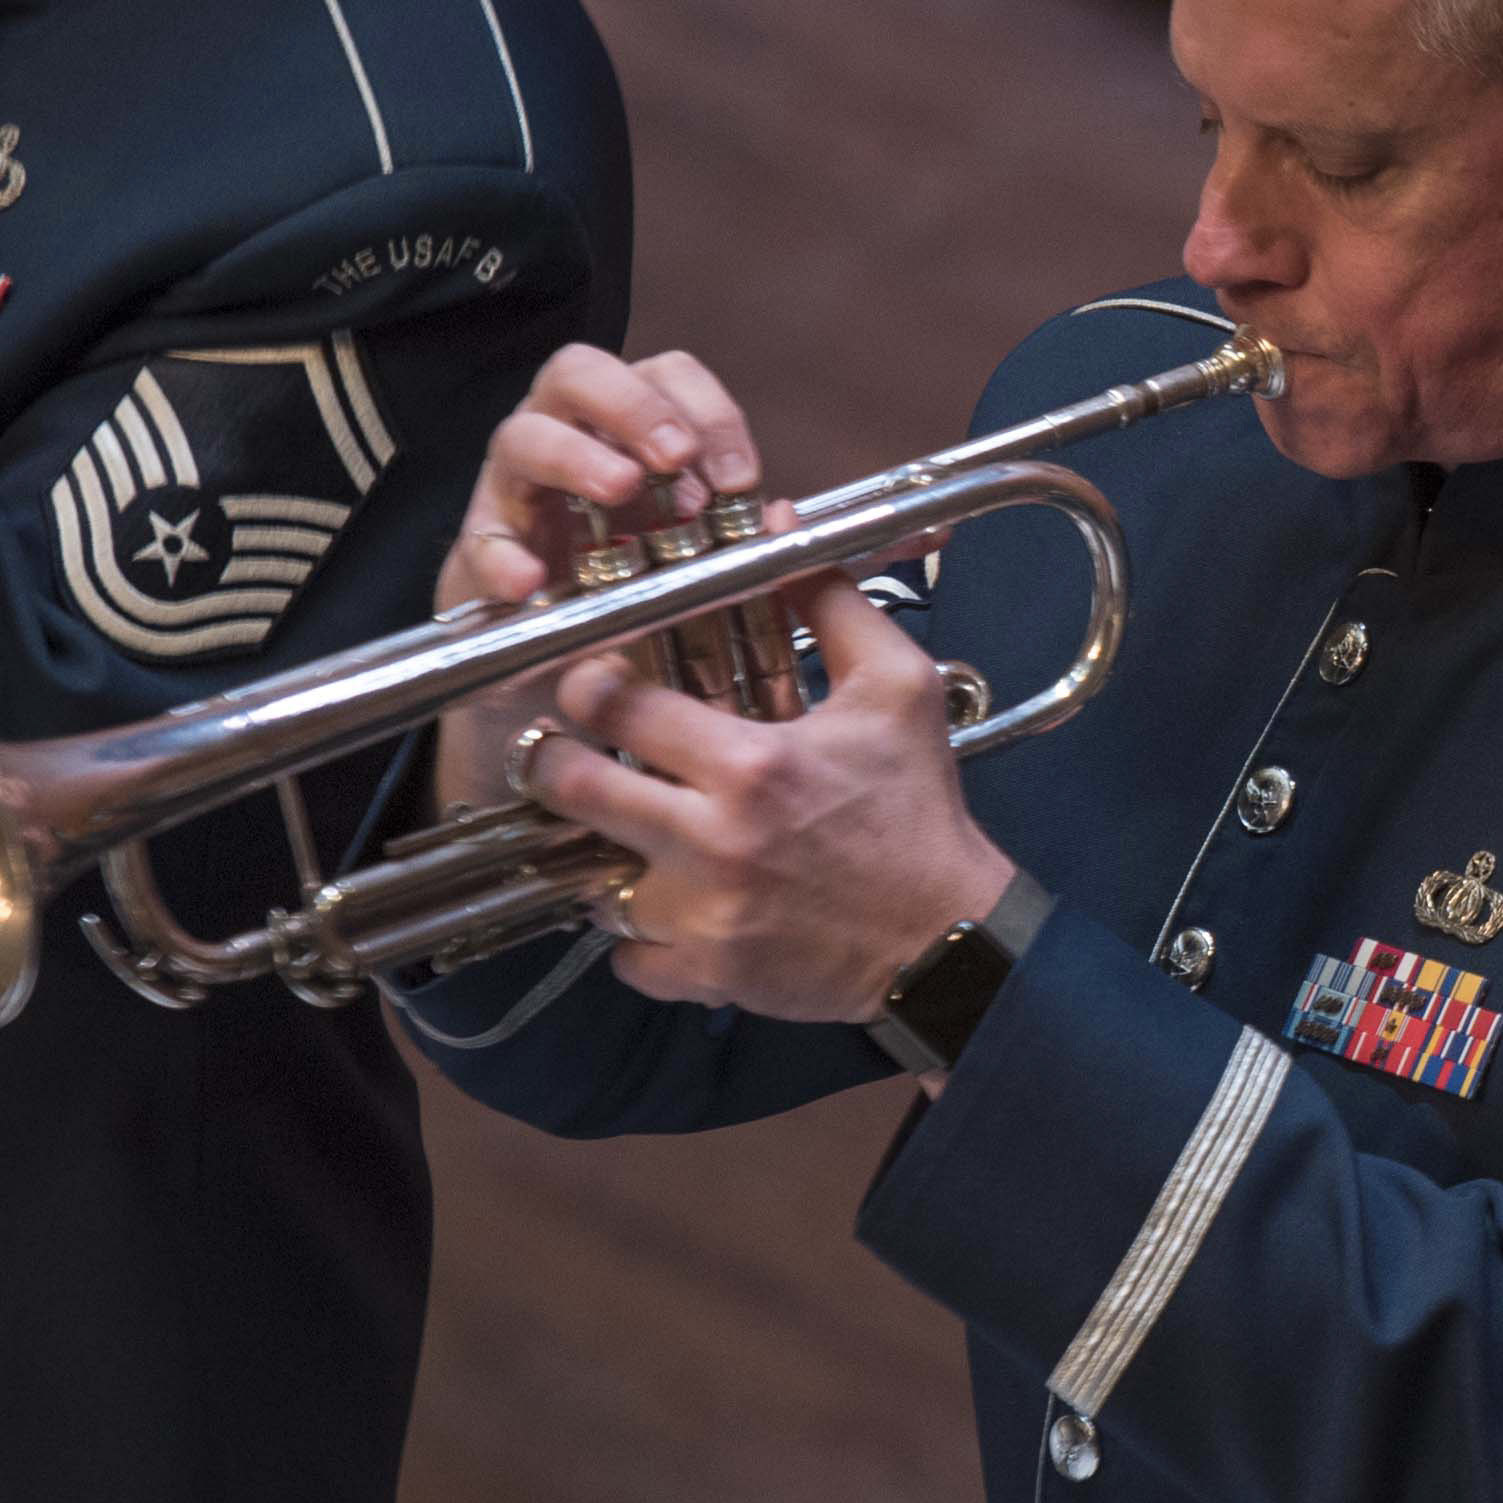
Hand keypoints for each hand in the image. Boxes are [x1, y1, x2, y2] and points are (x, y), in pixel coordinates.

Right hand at [429, 344, 768, 816]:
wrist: (560, 659)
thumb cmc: (629, 583)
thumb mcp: (689, 551)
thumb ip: (725, 527)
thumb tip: (776, 516)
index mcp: (625, 425)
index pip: (665, 374)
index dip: (708, 409)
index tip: (739, 476)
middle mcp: (563, 435)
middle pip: (579, 372)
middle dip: (632, 405)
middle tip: (673, 455)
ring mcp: (513, 485)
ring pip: (523, 436)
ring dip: (577, 456)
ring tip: (619, 487)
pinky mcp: (478, 546)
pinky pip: (481, 538)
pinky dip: (505, 556)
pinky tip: (533, 583)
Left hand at [509, 569, 1011, 1020]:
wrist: (948, 939)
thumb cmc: (918, 809)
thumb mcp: (896, 690)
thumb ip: (832, 603)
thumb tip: (776, 527)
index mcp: (750, 763)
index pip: (617, 704)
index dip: (589, 683)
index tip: (593, 682)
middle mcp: (711, 840)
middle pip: (572, 787)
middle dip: (554, 763)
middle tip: (568, 753)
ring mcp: (700, 916)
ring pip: (589, 878)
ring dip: (600, 854)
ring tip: (625, 834)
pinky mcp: (703, 974)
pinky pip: (626, 956)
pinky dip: (637, 937)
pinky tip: (668, 908)